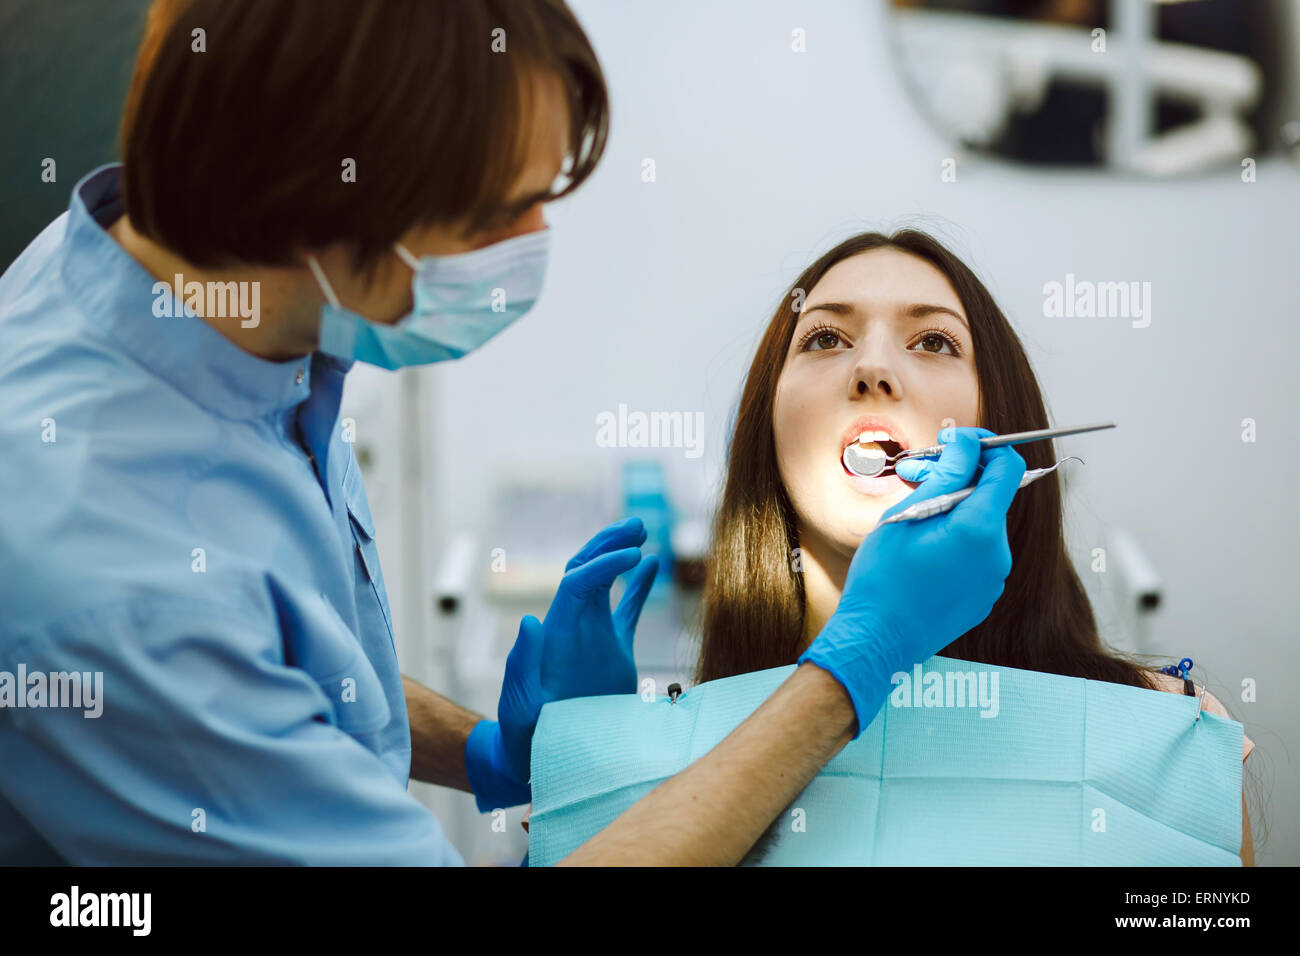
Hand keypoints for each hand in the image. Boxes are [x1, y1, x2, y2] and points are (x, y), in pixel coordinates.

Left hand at [464, 517, 658, 809]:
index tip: (633, 554)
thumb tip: (530, 621)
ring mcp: (591, 634)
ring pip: (606, 582)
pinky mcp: (611, 651)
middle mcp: (572, 624)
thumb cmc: (523, 732)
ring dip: (621, 554)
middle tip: (637, 525)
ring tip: (642, 531)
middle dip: (610, 543)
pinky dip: (639, 588)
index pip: (578, 582)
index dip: (604, 563)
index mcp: (554, 632)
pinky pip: (626, 611)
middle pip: (589, 569)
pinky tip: (653, 565)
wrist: (538, 754)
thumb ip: (523, 664)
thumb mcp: (519, 702)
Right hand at [797, 427, 1025, 737]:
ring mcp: (993, 579)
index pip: (1006, 467)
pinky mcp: (983, 597)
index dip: (980, 446)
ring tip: (911, 515)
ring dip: (952, 509)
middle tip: (914, 474)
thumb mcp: (907, 515)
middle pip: (989, 496)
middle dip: (955, 477)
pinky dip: (953, 539)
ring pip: (980, 525)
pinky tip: (920, 548)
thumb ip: (946, 473)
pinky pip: (975, 554)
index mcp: (980, 528)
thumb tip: (968, 441)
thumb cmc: (882, 578)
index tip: (950, 442)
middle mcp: (997, 554)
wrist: (876, 640)